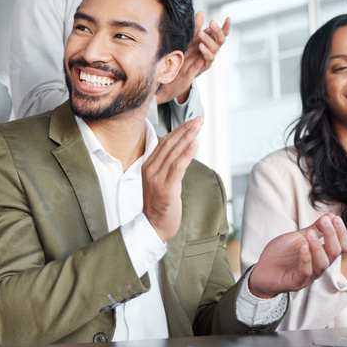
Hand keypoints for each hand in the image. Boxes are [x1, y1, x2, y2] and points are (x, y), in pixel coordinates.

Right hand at [141, 117, 202, 241]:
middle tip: (198, 119)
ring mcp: (157, 178)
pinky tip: (195, 144)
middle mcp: (150, 169)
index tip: (191, 122)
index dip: (178, 131)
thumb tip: (180, 153)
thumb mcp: (159, 181)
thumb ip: (166, 167)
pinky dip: (187, 153)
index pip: (164, 143)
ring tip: (198, 126)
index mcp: (147, 166)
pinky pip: (178, 166)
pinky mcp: (166, 187)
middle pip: (170, 144)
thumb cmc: (159, 205)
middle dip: (185, 130)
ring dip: (188, 137)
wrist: (152, 226)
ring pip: (174, 152)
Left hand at [156, 14, 229, 104]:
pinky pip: (209, 58)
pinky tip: (200, 46)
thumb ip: (196, 25)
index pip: (221, 32)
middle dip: (218, 30)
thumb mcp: (189, 36)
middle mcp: (212, 47)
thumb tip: (201, 13)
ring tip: (201, 34)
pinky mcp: (205, 65)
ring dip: (209, 40)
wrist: (176, 68)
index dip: (226, 26)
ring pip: (216, 48)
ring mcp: (210, 56)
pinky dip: (206, 51)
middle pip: (222, 39)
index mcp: (210, 39)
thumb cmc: (184, 50)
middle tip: (212, 22)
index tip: (228, 18)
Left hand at [248, 214, 346, 298]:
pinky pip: (305, 272)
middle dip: (332, 236)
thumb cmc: (281, 254)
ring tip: (311, 233)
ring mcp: (308, 276)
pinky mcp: (296, 282)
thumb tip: (330, 216)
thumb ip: (314, 229)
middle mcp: (318, 266)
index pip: (340, 246)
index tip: (335, 218)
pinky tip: (303, 246)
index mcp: (322, 255)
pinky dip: (305, 258)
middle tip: (326, 221)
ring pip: (322, 263)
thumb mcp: (298, 237)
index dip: (340, 233)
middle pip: (335, 253)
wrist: (261, 270)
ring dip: (318, 247)